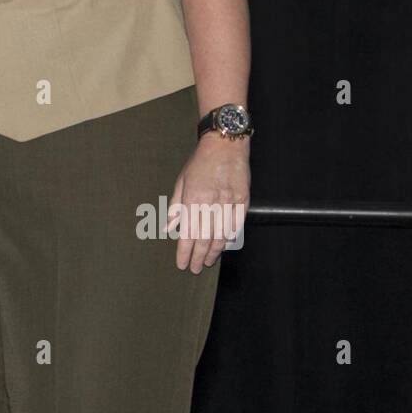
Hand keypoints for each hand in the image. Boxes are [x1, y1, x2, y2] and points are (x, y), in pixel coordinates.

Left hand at [167, 134, 249, 273]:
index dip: (184, 251)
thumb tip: (168, 227)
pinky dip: (230, 237)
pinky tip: (224, 246)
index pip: (188, 232)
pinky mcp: (243, 200)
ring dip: (214, 251)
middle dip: (198, 256)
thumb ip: (176, 206)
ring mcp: (229, 202)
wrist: (225, 144)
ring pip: (221, 234)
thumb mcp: (182, 180)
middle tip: (195, 269)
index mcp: (193, 198)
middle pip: (204, 237)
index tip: (182, 264)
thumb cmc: (200, 162)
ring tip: (208, 262)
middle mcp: (211, 202)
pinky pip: (236, 224)